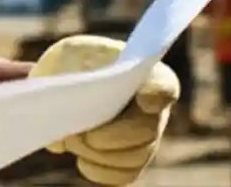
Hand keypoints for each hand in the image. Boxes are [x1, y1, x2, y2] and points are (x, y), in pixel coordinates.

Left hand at [29, 35, 179, 184]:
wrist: (67, 81)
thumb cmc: (72, 63)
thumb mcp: (66, 56)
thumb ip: (68, 73)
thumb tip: (70, 111)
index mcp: (143, 73)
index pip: (164, 84)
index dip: (158, 94)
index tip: (145, 100)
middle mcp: (154, 108)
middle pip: (146, 130)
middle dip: (109, 137)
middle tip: (78, 136)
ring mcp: (147, 137)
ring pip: (135, 157)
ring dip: (98, 154)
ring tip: (70, 140)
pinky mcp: (132, 160)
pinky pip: (123, 175)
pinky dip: (98, 169)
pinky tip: (81, 158)